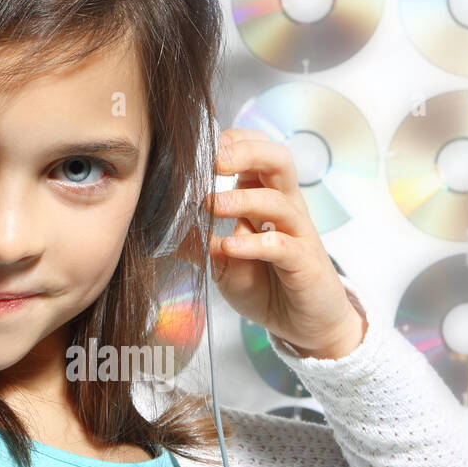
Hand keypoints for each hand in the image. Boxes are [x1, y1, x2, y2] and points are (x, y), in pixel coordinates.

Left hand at [173, 127, 365, 359]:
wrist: (303, 324)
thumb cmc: (267, 287)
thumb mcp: (223, 264)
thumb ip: (198, 244)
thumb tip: (163, 228)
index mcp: (266, 198)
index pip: (257, 152)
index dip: (233, 142)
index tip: (202, 147)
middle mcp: (286, 208)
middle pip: (278, 160)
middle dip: (245, 152)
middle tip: (212, 161)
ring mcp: (297, 233)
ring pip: (279, 200)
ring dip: (242, 199)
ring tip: (211, 205)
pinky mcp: (304, 262)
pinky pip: (283, 245)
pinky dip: (255, 244)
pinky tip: (231, 248)